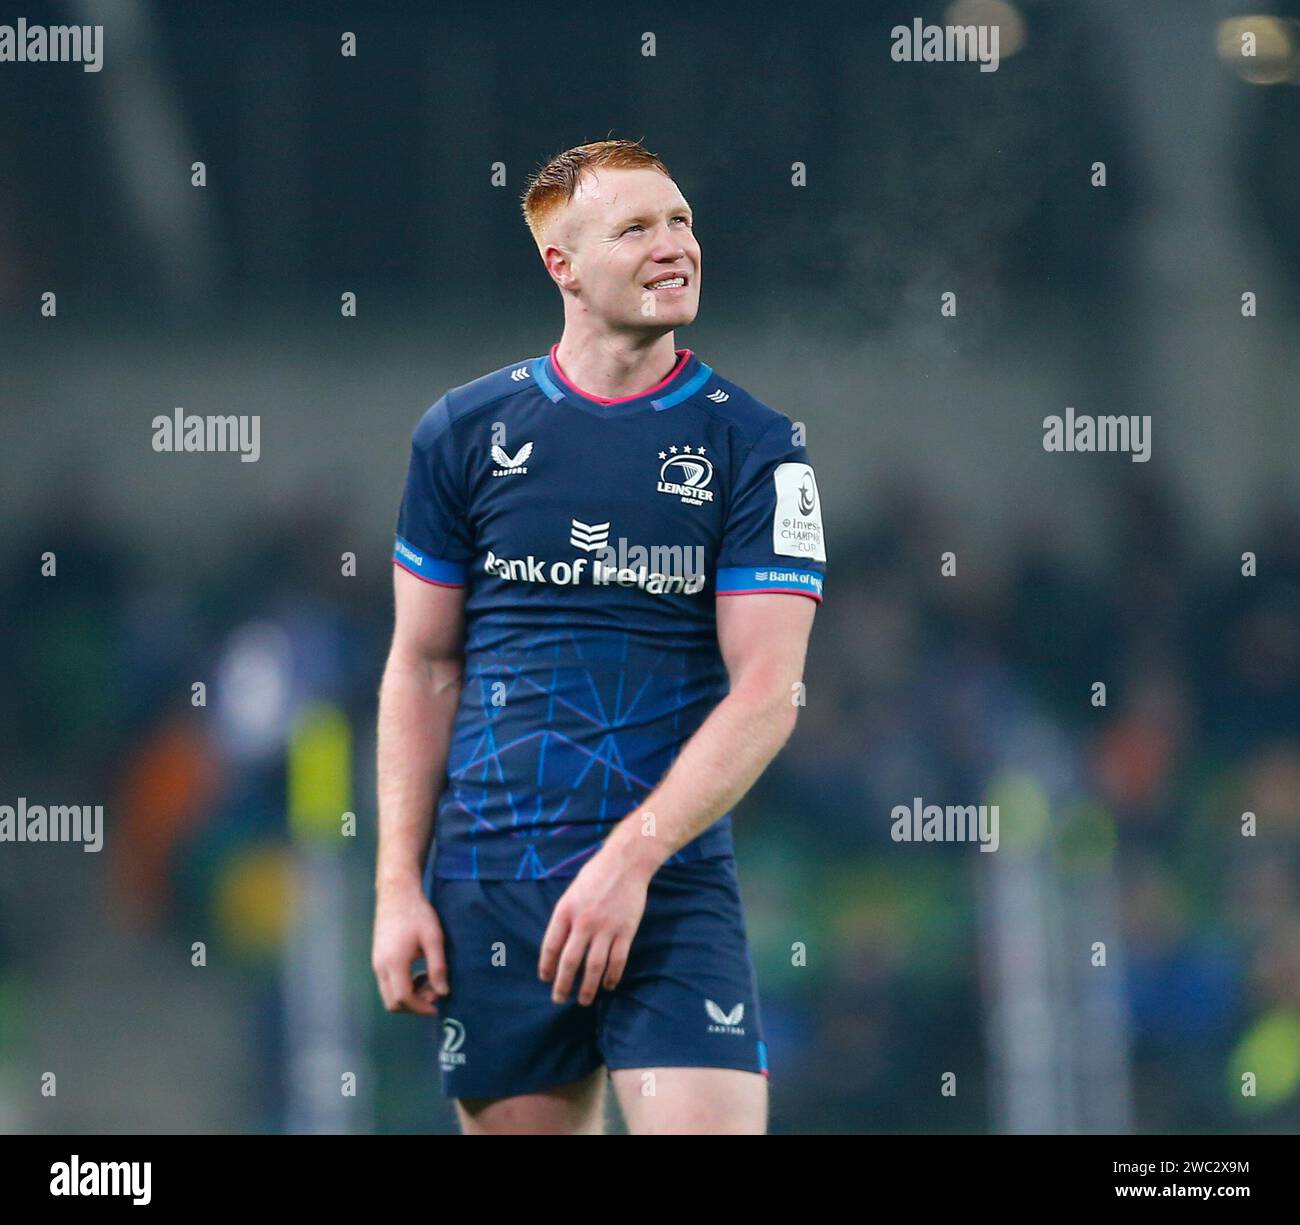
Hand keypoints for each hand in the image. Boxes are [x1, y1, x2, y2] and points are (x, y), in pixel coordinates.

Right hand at [372, 882, 448, 1015]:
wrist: (397, 893)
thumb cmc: (417, 913)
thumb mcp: (433, 939)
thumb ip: (438, 967)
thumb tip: (443, 993)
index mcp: (394, 962)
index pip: (403, 998)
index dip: (420, 1007)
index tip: (437, 1006)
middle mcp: (380, 966)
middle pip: (392, 1002)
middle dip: (414, 1005)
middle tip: (434, 992)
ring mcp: (376, 962)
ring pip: (388, 994)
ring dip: (409, 995)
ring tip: (429, 980)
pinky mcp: (377, 958)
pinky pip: (387, 982)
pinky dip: (403, 985)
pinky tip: (419, 972)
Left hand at [538, 849, 650, 1005]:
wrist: (625, 863)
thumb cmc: (595, 875)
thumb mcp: (572, 892)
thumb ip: (565, 917)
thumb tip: (559, 946)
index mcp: (566, 910)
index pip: (551, 946)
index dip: (546, 966)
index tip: (545, 979)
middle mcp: (584, 921)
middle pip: (570, 961)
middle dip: (563, 984)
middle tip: (559, 999)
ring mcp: (606, 928)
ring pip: (594, 966)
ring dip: (588, 987)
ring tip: (584, 1000)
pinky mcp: (626, 931)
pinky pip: (617, 961)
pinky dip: (612, 976)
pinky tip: (608, 985)